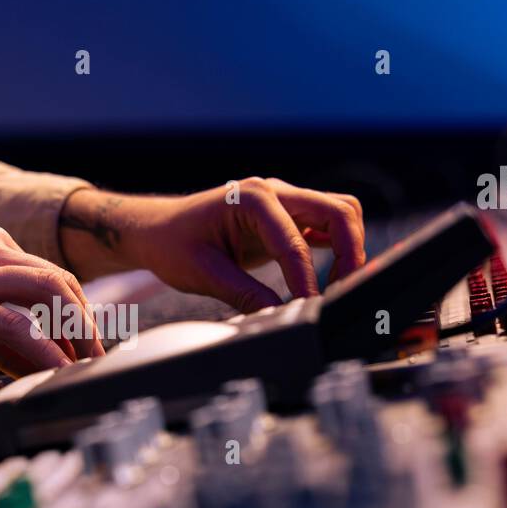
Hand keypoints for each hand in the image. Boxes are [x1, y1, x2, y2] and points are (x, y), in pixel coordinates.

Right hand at [0, 226, 105, 377]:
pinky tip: (60, 372)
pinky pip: (17, 326)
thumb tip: (30, 361)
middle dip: (87, 322)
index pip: (48, 274)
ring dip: (77, 333)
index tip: (88, 343)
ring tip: (89, 366)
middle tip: (99, 358)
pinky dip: (47, 351)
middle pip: (59, 281)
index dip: (76, 310)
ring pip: (49, 295)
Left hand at [59, 178, 365, 311]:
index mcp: (250, 198)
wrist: (157, 230)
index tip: (311, 308)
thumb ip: (245, 295)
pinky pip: (324, 225)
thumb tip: (280, 316)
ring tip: (335, 287)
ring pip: (339, 213)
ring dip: (348, 247)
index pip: (295, 241)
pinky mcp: (286, 216)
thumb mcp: (203, 274)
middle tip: (338, 293)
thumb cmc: (172, 245)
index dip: (307, 279)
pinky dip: (336, 248)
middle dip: (350, 253)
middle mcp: (273, 191)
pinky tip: (328, 278)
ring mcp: (283, 200)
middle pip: (339, 211)